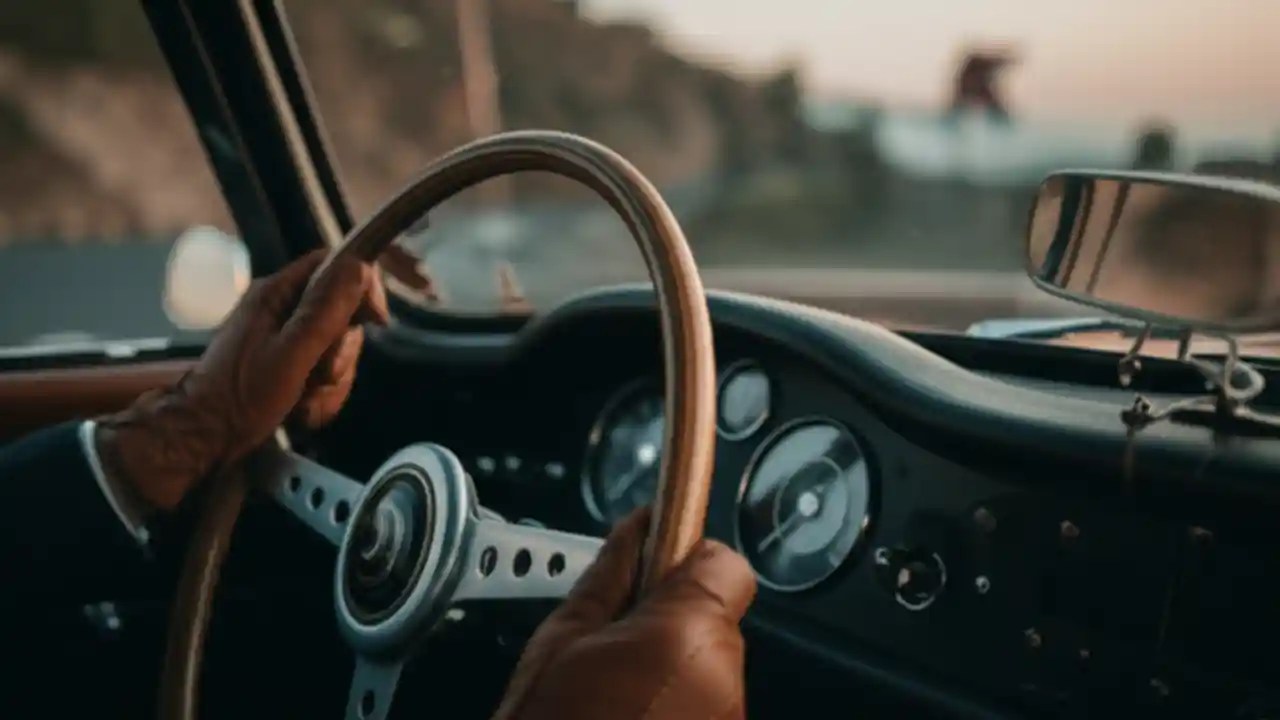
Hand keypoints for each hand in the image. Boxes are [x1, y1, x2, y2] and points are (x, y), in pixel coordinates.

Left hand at [97, 250, 387, 510]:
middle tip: (323, 375)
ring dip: (333, 380)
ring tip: (306, 399)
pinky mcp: (287, 366)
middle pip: (341, 313)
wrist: (205, 439)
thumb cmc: (241, 396)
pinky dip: (322, 395)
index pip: (333, 264)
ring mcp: (284, 339)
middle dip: (343, 350)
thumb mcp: (291, 351)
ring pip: (337, 348)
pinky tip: (302, 411)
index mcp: (277, 293)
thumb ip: (325, 310)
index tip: (374, 319)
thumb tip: (359, 266)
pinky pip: (324, 372)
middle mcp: (281, 310)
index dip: (361, 286)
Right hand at [493, 509, 756, 719]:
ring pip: (710, 666)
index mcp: (686, 634)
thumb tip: (637, 526)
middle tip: (613, 645)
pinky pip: (707, 708)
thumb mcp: (561, 642)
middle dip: (671, 619)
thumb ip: (610, 575)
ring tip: (616, 696)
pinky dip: (677, 708)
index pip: (724, 562)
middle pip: (716, 616)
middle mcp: (724, 679)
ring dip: (673, 668)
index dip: (685, 557)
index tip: (653, 564)